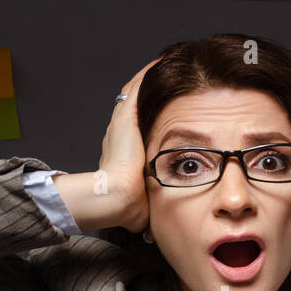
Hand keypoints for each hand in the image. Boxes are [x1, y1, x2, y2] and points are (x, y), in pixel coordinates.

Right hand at [95, 57, 161, 231]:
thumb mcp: (147, 200)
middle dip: (157, 91)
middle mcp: (120, 133)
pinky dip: (150, 74)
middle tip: (175, 78)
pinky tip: (164, 60)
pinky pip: (137, 88)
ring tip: (172, 63)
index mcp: (124, 151)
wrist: (115, 199)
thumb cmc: (130, 206)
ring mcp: (120, 124)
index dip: (155, 114)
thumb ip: (153, 204)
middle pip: (139, 104)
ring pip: (138, 92)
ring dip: (154, 78)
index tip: (171, 106)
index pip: (140, 126)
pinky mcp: (124, 118)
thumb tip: (155, 230)